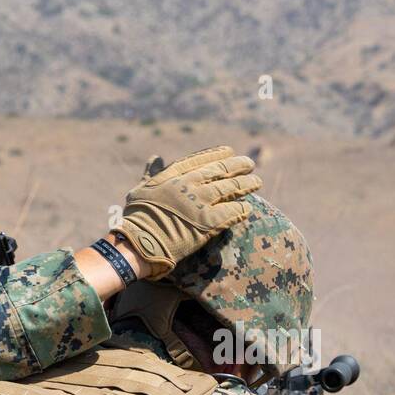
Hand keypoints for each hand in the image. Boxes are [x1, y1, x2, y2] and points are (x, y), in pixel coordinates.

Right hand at [111, 146, 261, 277]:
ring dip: (246, 184)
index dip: (217, 154)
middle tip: (250, 164)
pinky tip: (248, 208)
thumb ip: (151, 173)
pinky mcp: (208, 222)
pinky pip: (231, 212)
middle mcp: (188, 184)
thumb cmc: (136, 218)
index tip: (229, 151)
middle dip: (238, 166)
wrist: (139, 243)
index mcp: (173, 175)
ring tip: (258, 182)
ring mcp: (199, 202)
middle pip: (220, 170)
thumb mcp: (141, 189)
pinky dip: (241, 209)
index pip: (200, 159)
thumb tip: (155, 158)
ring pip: (230, 188)